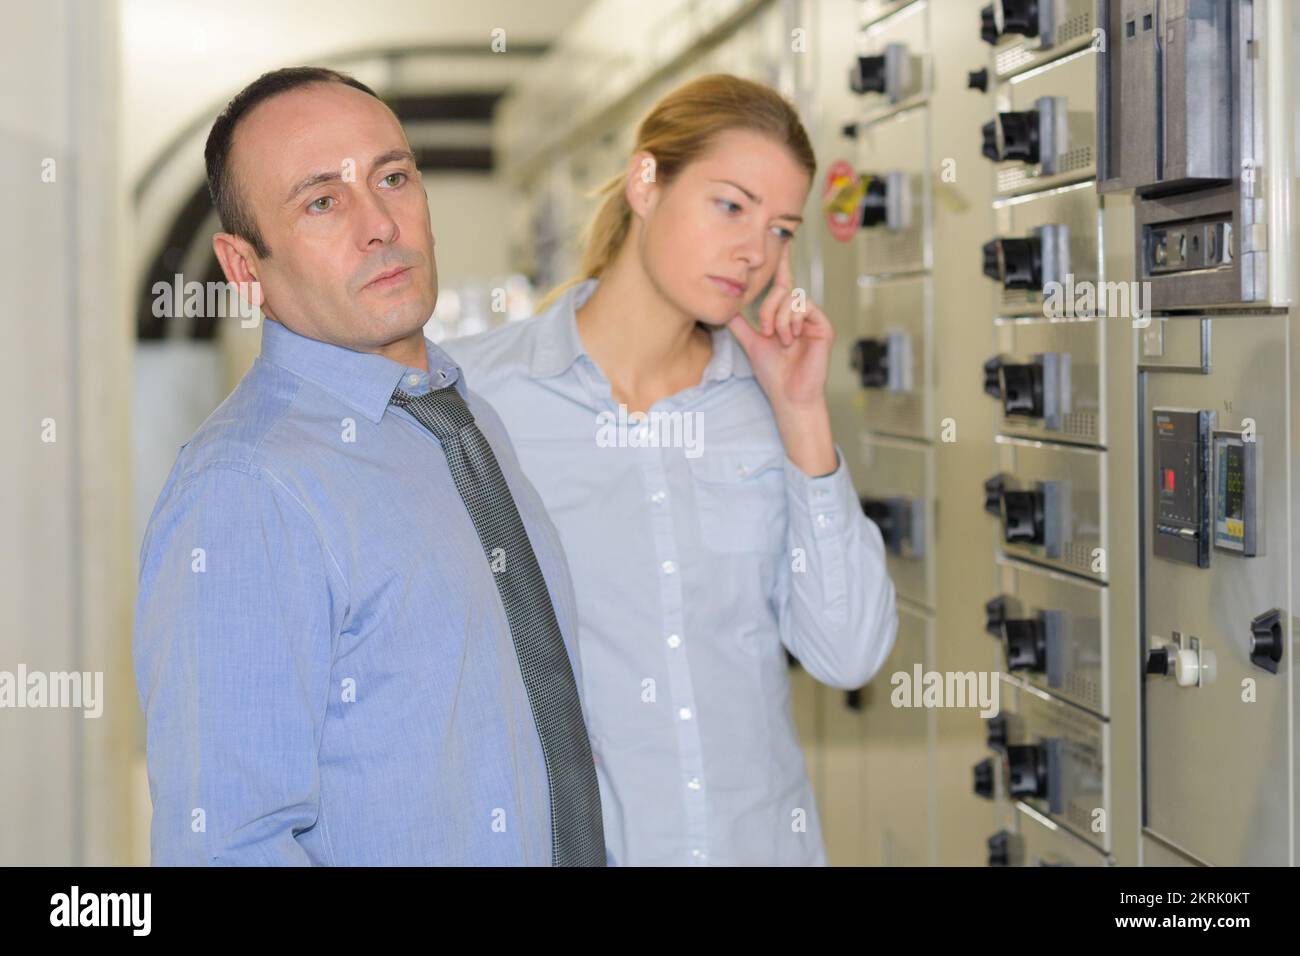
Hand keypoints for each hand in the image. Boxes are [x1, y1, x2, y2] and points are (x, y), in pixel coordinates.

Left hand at [726, 242, 834, 410]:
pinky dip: (792, 320)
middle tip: (764, 329)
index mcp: (784, 315)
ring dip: (778, 318)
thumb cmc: (773, 374)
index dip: (782, 262)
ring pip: (792, 298)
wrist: (788, 396)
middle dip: (768, 307)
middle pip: (783, 289)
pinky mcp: (823, 326)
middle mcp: (800, 314)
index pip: (783, 284)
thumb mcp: (751, 343)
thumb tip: (724, 308)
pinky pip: (805, 306)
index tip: (782, 240)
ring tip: (779, 339)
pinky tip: (790, 337)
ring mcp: (812, 319)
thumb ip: (740, 324)